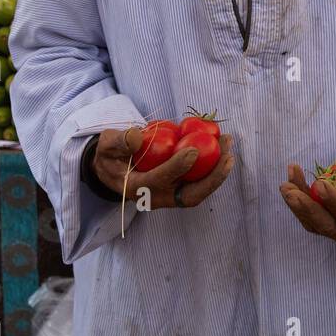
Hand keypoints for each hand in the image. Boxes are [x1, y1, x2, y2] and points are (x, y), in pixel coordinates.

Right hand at [93, 126, 234, 209]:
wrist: (112, 170)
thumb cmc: (111, 155)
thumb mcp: (106, 145)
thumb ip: (117, 141)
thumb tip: (137, 137)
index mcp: (135, 188)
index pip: (159, 180)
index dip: (177, 167)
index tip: (192, 149)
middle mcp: (157, 197)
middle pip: (189, 196)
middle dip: (212, 178)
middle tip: (227, 155)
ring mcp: (170, 196)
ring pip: (200, 190)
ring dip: (218, 171)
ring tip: (228, 143)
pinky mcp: (179, 190)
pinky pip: (200, 182)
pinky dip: (214, 167)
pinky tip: (223, 145)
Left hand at [278, 162, 335, 249]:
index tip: (323, 183)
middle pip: (327, 226)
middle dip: (307, 208)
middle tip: (293, 188)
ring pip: (313, 223)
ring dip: (296, 205)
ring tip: (285, 184)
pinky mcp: (325, 224)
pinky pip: (307, 215)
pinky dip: (297, 198)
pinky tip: (292, 179)